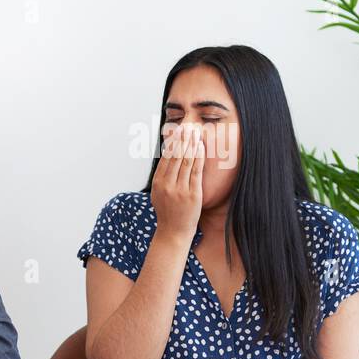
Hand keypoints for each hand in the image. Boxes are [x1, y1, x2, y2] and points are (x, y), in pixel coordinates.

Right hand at [152, 124, 203, 242]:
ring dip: (191, 144)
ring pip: (186, 161)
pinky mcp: (192, 194)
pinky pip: (196, 171)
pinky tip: (201, 147)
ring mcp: (180, 190)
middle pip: (175, 156)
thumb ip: (162, 176)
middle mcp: (167, 184)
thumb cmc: (168, 212)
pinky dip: (198, 157)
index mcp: (158, 182)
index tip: (178, 130)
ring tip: (196, 132)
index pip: (165, 157)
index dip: (172, 142)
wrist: (173, 232)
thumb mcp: (158, 193)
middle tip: (188, 126)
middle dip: (182, 139)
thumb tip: (167, 157)